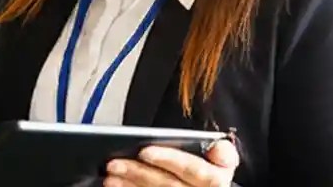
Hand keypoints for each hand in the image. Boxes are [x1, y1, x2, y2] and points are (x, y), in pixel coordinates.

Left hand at [104, 139, 238, 186]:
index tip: (144, 150)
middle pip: (169, 185)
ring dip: (130, 185)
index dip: (169, 159)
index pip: (196, 170)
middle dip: (139, 173)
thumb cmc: (209, 171)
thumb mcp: (221, 160)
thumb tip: (218, 148)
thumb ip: (219, 152)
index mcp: (218, 179)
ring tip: (110, 175)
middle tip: (114, 163)